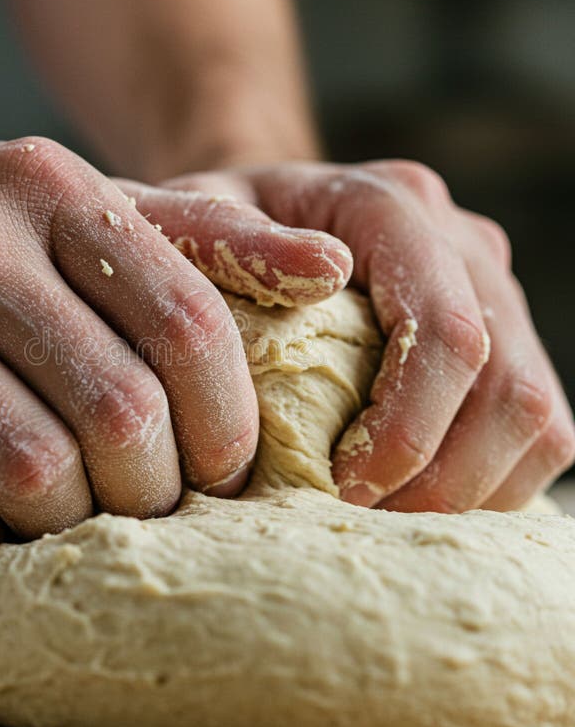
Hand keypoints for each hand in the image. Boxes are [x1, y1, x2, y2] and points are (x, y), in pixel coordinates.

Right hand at [0, 130, 349, 561]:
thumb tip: (331, 264)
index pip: (188, 325)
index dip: (227, 421)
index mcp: (51, 190)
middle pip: (121, 411)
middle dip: (156, 488)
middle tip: (152, 500)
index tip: (225, 467)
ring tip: (75, 510)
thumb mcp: (71, 209)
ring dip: (70, 520)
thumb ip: (198, 241)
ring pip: (33, 470)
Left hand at [137, 160, 574, 511]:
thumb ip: (235, 237)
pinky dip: (488, 482)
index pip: (444, 330)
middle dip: (440, 478)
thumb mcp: (190, 222)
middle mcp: (460, 242)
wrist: (255, 225)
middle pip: (507, 385)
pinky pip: (536, 431)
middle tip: (359, 522)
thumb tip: (325, 273)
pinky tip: (413, 498)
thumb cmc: (210, 239)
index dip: (406, 430)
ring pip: (535, 417)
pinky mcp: (505, 336)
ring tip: (383, 520)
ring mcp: (492, 289)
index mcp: (390, 204)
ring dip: (469, 490)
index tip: (342, 489)